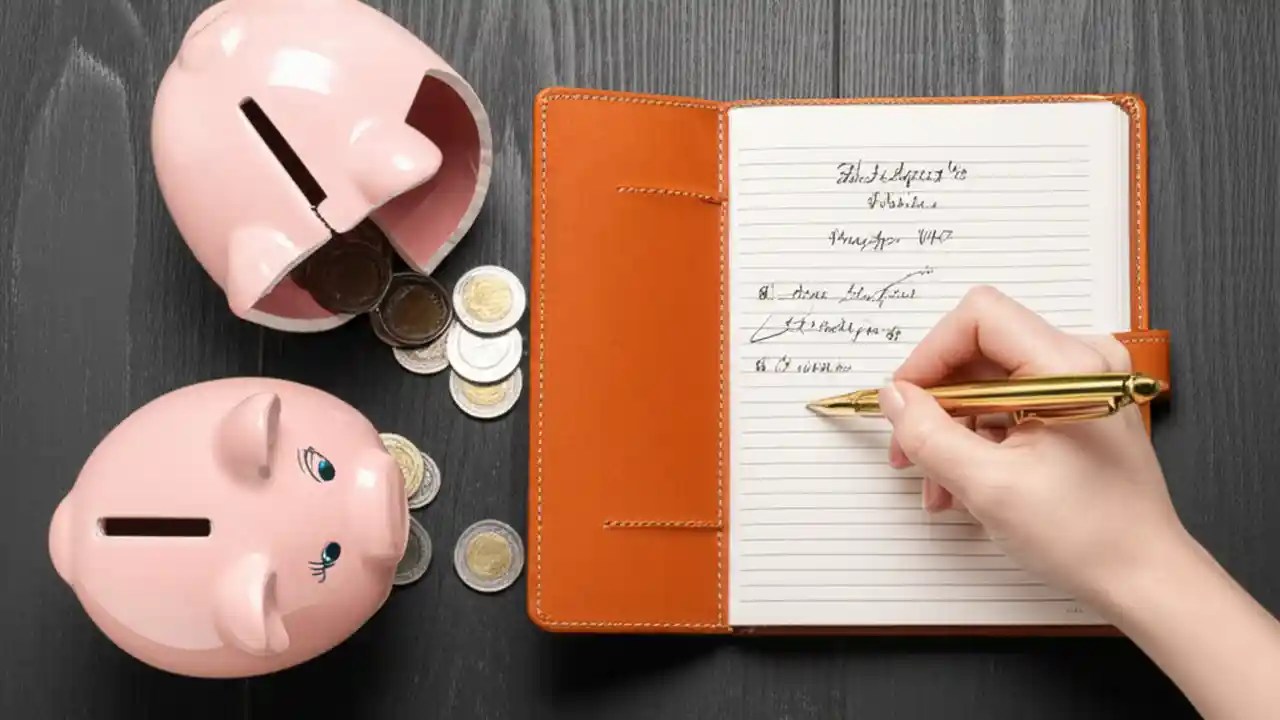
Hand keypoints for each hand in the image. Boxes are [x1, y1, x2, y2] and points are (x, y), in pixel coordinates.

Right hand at [877, 286, 1185, 611]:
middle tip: (906, 451)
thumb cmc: (1086, 535)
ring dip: (952, 431)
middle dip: (935, 403)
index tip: (904, 402)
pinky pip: (1009, 408)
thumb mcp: (988, 486)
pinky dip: (978, 442)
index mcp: (1068, 366)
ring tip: (936, 486)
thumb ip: (928, 434)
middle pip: (979, 351)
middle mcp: (1080, 362)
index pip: (979, 317)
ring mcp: (1080, 386)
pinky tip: (961, 487)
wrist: (1145, 578)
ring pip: (988, 385)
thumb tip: (893, 396)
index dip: (930, 355)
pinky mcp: (1076, 411)